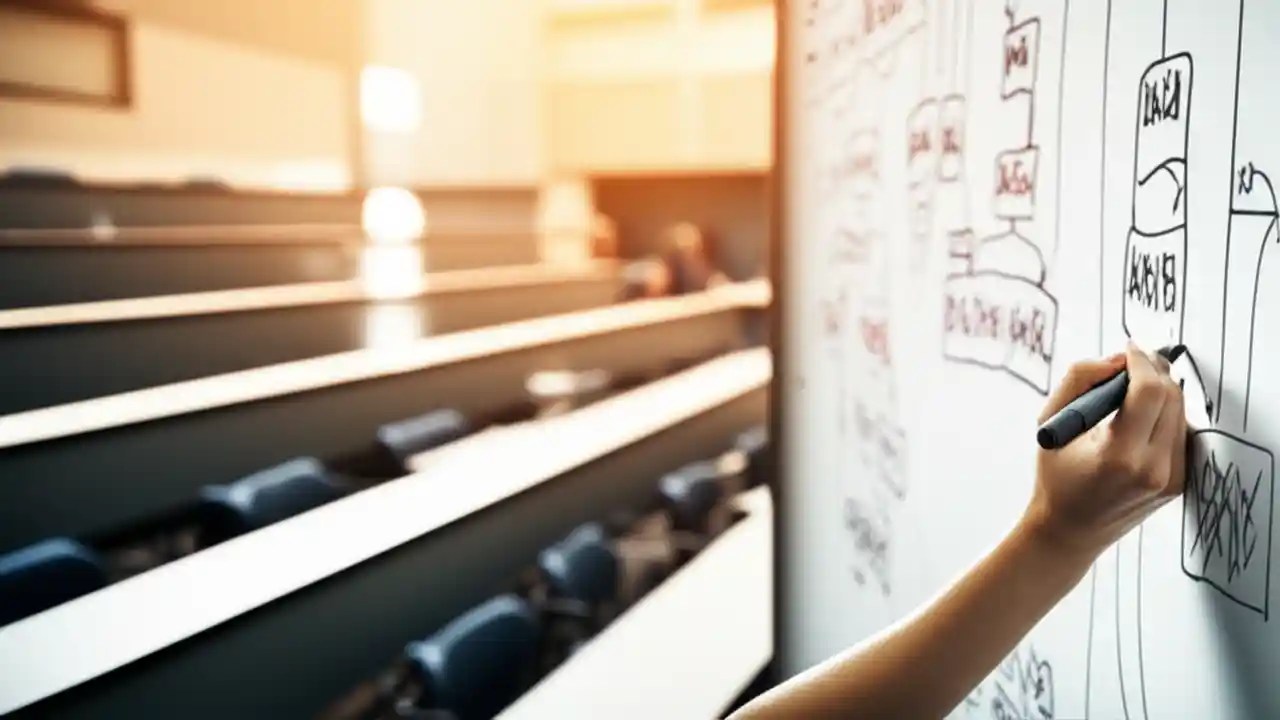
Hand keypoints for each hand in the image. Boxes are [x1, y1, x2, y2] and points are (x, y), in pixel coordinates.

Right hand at [1025, 343, 1187, 557]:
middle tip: (1128, 365)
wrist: (1070, 531)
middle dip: (1152, 372)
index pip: (1149, 392)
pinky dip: (1163, 414)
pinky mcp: (1179, 482)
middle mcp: (1153, 469)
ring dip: (1159, 392)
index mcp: (1118, 456)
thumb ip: (1079, 380)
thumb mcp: (1050, 423)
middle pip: (1172, 397)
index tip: (1129, 349)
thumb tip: (1117, 360)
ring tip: (1128, 394)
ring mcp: (1171, 478)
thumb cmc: (1054, 478)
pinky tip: (1138, 418)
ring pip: (1180, 412)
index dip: (1141, 362)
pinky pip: (1179, 431)